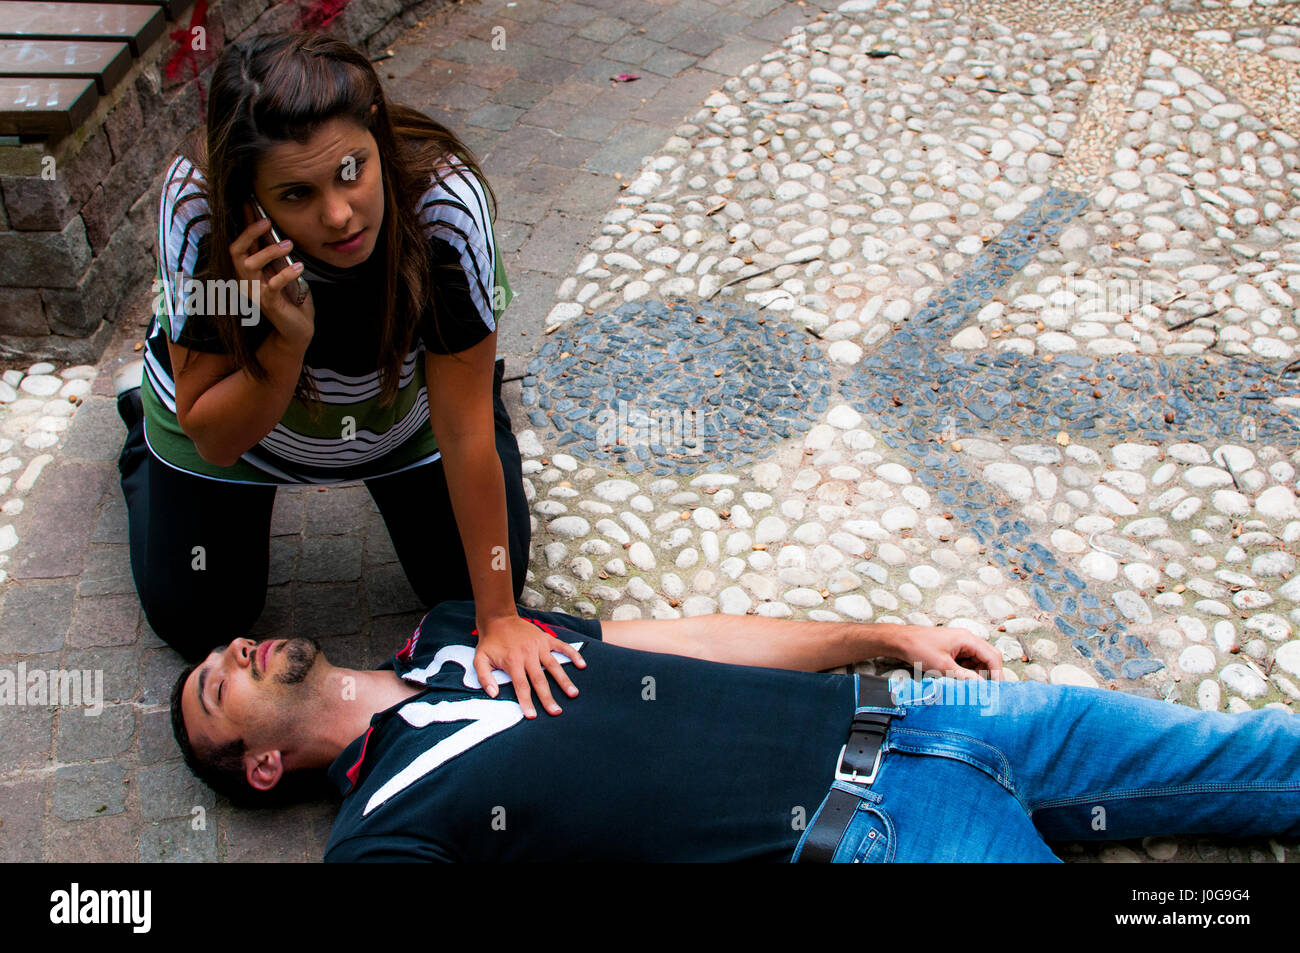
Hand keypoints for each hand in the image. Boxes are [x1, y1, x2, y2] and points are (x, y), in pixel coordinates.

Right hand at [231, 204, 314, 351]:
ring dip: (269, 251)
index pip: (240, 242)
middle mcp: (245, 279)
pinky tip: (299, 266)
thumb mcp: (281, 269)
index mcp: (247, 270)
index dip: (244, 223)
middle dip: (249, 233)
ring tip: (289, 244)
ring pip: (249, 265)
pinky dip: (286, 274)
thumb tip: (273, 226)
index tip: (249, 202)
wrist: (297, 328)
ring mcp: (255, 292)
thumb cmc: (290, 297)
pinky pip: (273, 285)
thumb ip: (275, 253)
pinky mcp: (269, 304)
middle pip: (235, 250)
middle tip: (268, 221)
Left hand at [473, 615, 585, 717]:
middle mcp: (528, 654)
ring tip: (573, 693)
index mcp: (512, 661)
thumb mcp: (479, 659)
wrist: (498, 619)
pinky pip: (562, 647)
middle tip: (556, 712)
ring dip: (564, 680)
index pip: (521, 686)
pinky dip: (573, 655)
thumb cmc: (490, 643)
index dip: (526, 701)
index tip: (532, 716)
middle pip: (540, 680)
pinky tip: (582, 665)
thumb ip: (484, 678)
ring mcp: (539, 646)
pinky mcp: (546, 638)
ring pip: (554, 666)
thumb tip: (493, 694)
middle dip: (548, 697)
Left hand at [885, 625, 1003, 680]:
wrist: (901, 641)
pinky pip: (968, 663)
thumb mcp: (942, 666)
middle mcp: (967, 640)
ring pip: (979, 662)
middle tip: (991, 693)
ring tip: (977, 690)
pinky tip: (965, 683)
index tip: (999, 690)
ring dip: (979, 675)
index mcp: (968, 639)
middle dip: (991, 675)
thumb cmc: (919, 648)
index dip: (998, 674)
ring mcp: (961, 645)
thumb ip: (964, 676)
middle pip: (988, 658)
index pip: (992, 656)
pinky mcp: (954, 651)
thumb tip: (982, 686)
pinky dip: (969, 673)